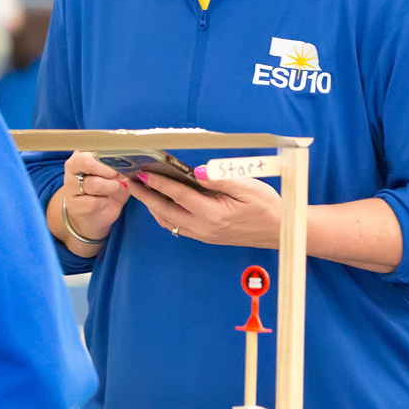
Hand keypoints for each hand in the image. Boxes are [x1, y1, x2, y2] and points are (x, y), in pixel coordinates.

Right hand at [59, 151, 131, 247]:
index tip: (122, 156)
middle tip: (118, 175)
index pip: (91, 144)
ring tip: (114, 189)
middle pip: (88, 161)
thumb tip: (126, 136)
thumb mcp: (119, 171)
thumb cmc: (109, 188)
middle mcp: (73, 166)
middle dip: (109, 169)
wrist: (98, 214)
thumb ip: (122, 156)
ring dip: (111, 188)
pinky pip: (93, 202)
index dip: (109, 150)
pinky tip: (104, 202)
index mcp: (83, 153)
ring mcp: (70, 186)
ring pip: (94, 183)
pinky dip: (104, 203)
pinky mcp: (72, 204)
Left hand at [126, 170, 280, 248]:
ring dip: (151, 206)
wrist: (280, 230)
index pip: (178, 195)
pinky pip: (177, 227)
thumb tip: (196, 172)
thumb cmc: (266, 205)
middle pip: (165, 211)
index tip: (142, 172)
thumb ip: (220, 179)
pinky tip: (159, 204)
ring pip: (168, 221)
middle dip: (145, 196)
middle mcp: (204, 227)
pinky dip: (163, 214)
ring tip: (139, 190)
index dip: (158, 183)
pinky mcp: (205, 236)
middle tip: (129, 182)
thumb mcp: (247, 186)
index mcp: (213, 214)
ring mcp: (203, 234)